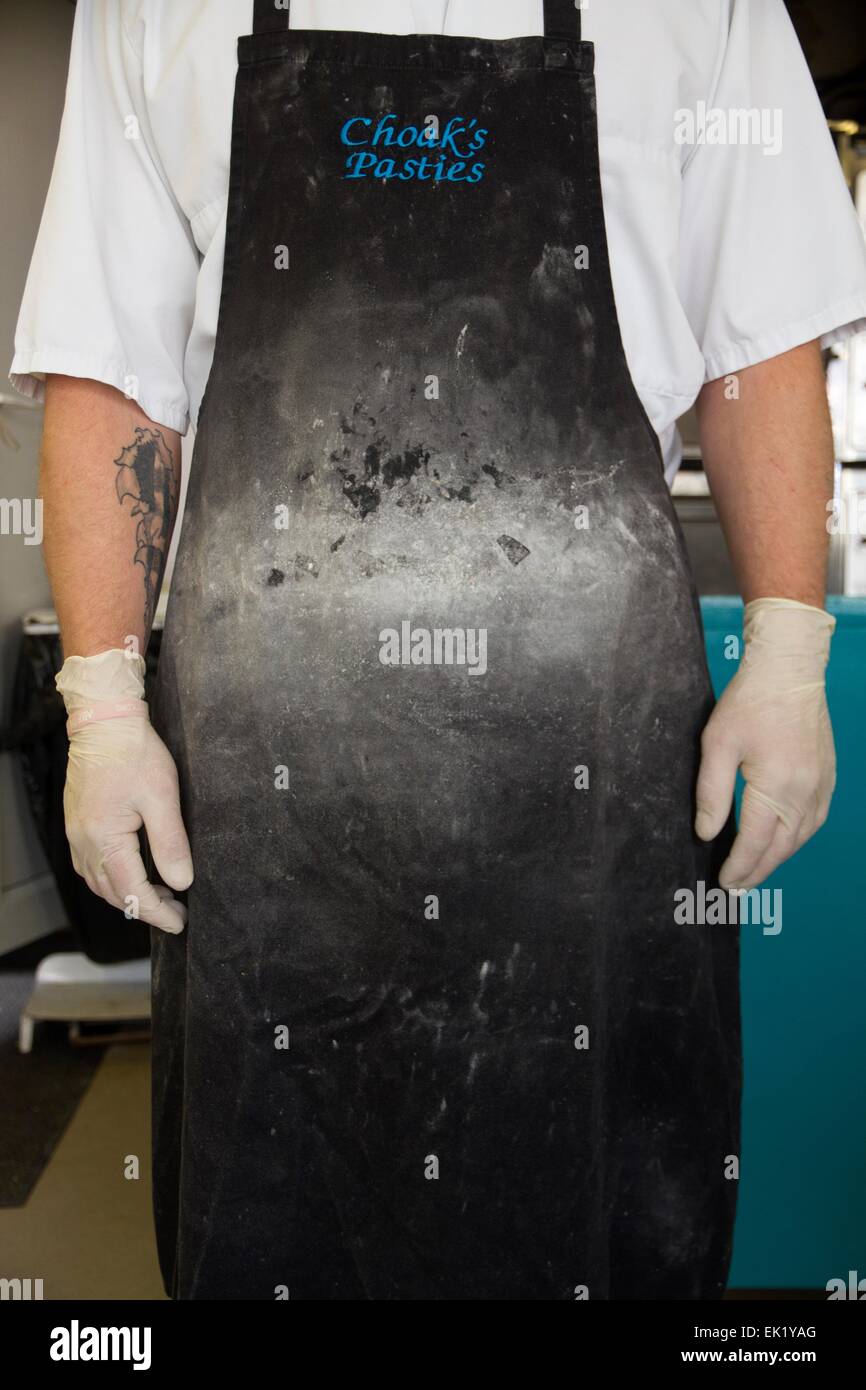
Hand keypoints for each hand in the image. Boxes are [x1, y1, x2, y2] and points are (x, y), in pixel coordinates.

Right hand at [56, 650, 191, 933]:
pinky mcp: (77, 823)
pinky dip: (112, 877)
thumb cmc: (134, 753)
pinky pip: (91, 864)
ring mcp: (76, 833)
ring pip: (99, 881)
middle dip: (143, 907)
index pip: (132, 891)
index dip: (157, 911)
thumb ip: (170, 843)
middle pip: (111, 892)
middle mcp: (83, 841)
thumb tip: (181, 881)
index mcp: (104, 838)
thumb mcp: (162, 798)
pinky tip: (133, 871)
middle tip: (175, 911)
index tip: (179, 922)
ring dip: (126, 894)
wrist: (104, 721)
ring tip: (160, 895)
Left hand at [695, 599, 835, 889]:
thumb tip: (707, 833)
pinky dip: (796, 838)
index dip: (739, 866)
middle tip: (737, 887)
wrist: (789, 670)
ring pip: (801, 837)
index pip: (755, 841)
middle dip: (758, 870)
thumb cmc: (749, 702)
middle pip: (781, 847)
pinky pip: (814, 820)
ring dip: (778, 858)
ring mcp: (822, 785)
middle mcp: (805, 792)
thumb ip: (712, 792)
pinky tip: (782, 841)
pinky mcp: (828, 776)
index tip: (723, 881)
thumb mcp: (717, 744)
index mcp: (776, 786)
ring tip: (755, 870)